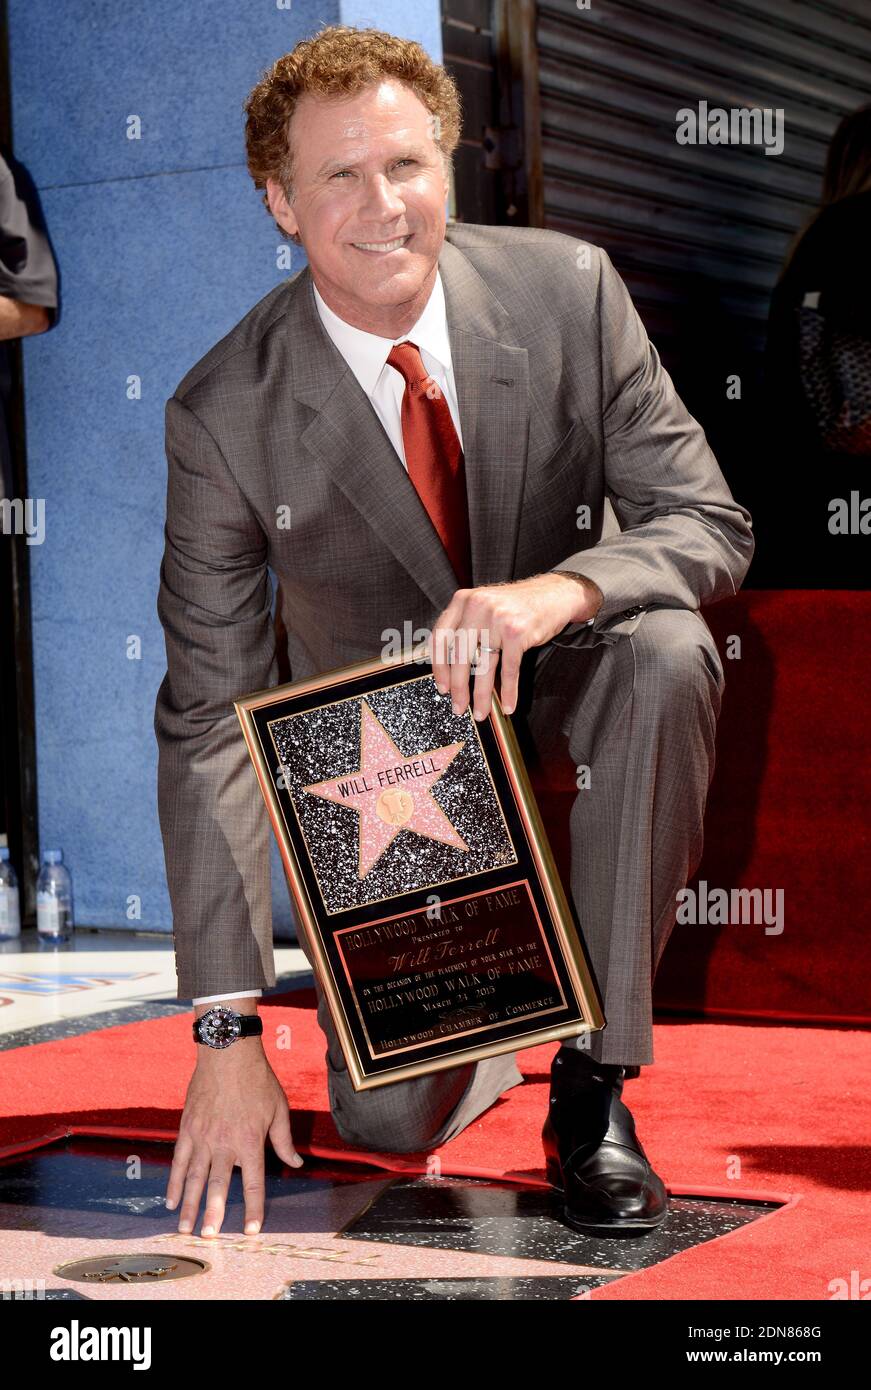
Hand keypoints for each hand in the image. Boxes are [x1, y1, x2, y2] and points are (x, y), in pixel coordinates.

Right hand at [165, 1039, 302, 1237]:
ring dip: (189, 1205)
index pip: (253, 1183)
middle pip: (218, 1186)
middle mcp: (225, 1143)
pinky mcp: (187, 1128)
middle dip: (213, 1214)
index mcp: (250, 1141)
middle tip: (208, 1237)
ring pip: (193, 1178)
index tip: (251, 1231)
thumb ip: (284, 1141)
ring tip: (185, 1229)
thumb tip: (296, 1163)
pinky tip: (170, 1200)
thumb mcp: (278, 1109)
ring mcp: (203, 1137)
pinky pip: (178, 1160)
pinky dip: (173, 1182)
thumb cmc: (257, 1080)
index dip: (254, 1208)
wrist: (228, 1053)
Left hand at [427, 572, 601, 720]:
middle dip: (458, 688)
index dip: (438, 667)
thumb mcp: (484, 606)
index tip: (442, 687)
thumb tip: (449, 668)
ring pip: (483, 666)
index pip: (440, 638)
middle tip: (459, 707)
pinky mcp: (517, 632)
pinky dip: (509, 691)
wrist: (554, 594)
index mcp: (463, 600)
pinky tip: (508, 704)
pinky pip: (509, 670)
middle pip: (459, 656)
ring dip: (481, 695)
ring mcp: (497, 619)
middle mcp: (477, 607)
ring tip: (481, 712)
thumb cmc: (516, 606)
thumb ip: (465, 626)